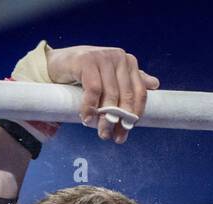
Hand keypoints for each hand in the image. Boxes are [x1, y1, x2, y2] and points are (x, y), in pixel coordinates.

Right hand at [45, 45, 159, 142]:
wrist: (58, 63)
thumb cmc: (85, 72)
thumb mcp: (109, 77)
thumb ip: (130, 80)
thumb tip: (155, 84)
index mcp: (128, 62)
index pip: (139, 92)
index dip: (134, 115)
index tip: (126, 132)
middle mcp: (119, 57)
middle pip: (125, 96)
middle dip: (119, 120)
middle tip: (111, 136)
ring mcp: (103, 57)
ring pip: (110, 95)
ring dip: (105, 118)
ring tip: (100, 132)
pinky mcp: (87, 60)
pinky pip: (93, 89)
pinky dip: (90, 106)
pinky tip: (87, 118)